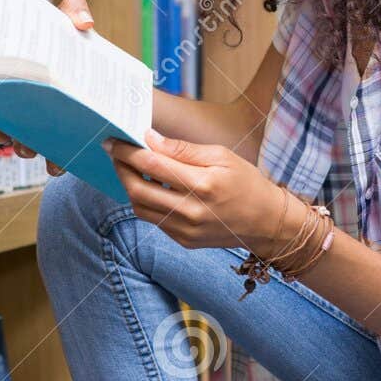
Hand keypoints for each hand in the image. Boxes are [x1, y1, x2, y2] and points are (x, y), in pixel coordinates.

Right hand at [0, 0, 94, 175]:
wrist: (100, 59)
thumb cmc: (74, 36)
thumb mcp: (73, 17)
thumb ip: (75, 8)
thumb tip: (83, 24)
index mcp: (16, 68)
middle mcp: (19, 94)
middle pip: (5, 119)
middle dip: (11, 135)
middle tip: (22, 144)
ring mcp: (35, 113)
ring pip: (24, 137)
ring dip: (30, 149)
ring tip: (43, 158)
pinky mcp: (55, 128)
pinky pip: (49, 149)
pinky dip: (53, 159)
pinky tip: (60, 166)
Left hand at [106, 128, 288, 251]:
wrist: (266, 222)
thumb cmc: (246, 183)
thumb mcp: (221, 156)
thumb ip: (183, 149)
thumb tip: (149, 139)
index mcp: (203, 184)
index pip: (152, 165)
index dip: (127, 152)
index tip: (113, 141)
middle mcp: (192, 211)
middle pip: (138, 190)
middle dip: (121, 169)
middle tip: (117, 154)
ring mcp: (186, 230)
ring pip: (140, 207)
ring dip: (130, 186)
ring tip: (133, 169)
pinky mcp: (183, 241)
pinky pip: (154, 219)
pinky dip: (146, 202)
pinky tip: (153, 187)